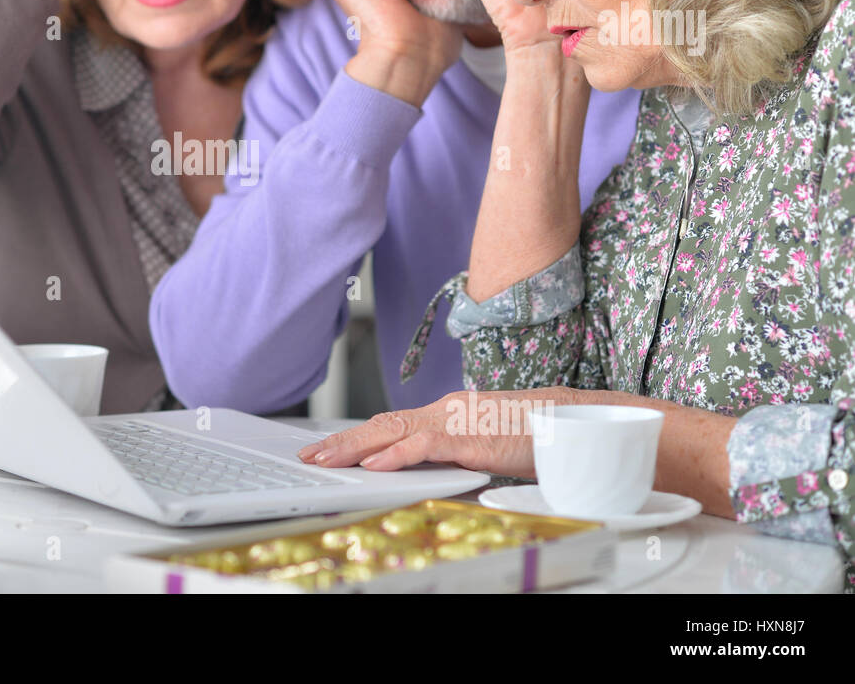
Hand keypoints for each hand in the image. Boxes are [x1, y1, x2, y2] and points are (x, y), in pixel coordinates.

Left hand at [295, 389, 572, 477]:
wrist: (573, 422)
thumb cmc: (534, 436)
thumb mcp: (483, 447)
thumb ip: (453, 456)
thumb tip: (425, 474)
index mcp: (447, 413)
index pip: (392, 424)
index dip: (357, 436)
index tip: (328, 449)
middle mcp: (445, 411)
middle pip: (383, 425)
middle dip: (343, 442)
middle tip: (311, 456)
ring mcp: (457, 421)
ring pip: (394, 432)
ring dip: (356, 447)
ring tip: (326, 460)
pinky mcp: (472, 437)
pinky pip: (427, 446)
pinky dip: (397, 455)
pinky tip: (375, 464)